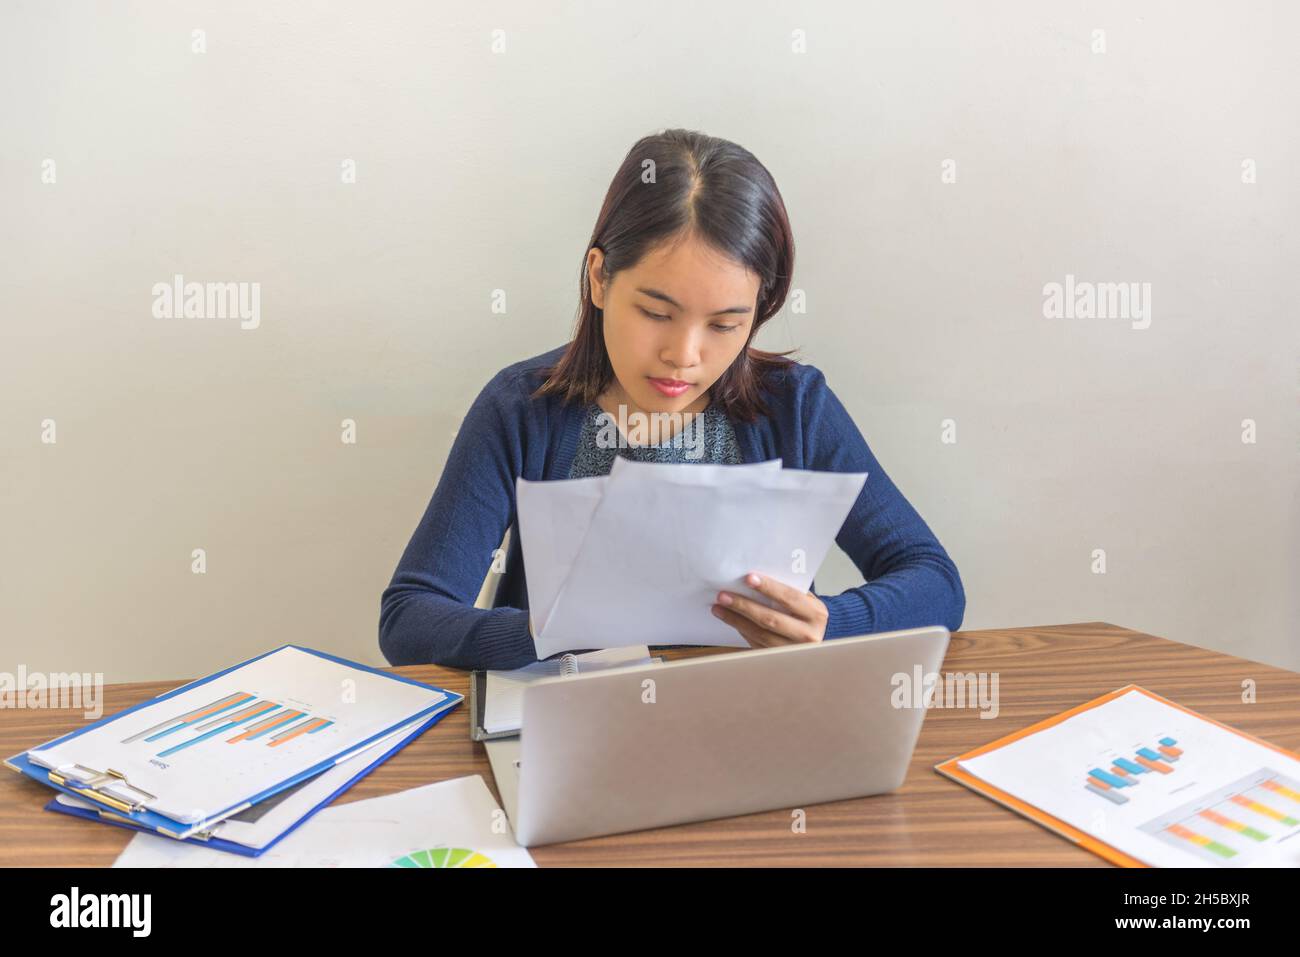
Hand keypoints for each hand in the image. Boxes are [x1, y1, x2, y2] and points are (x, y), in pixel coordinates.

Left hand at [711, 572, 827, 647]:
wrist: (818, 640)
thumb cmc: (806, 614)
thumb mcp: (806, 601)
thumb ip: (788, 591)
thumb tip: (754, 579)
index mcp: (816, 614)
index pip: (789, 598)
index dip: (768, 587)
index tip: (748, 578)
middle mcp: (807, 634)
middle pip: (770, 619)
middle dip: (744, 605)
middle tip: (724, 595)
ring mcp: (792, 650)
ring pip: (760, 634)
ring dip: (736, 620)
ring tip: (719, 608)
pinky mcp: (779, 659)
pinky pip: (756, 644)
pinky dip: (742, 630)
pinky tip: (731, 619)